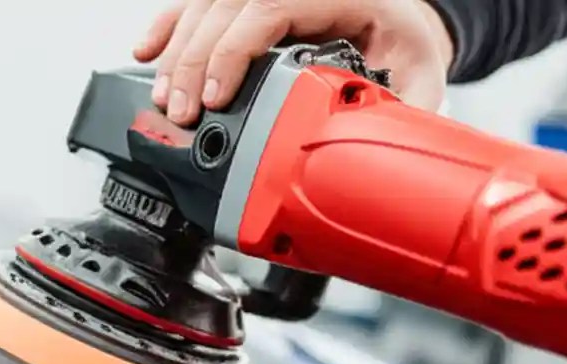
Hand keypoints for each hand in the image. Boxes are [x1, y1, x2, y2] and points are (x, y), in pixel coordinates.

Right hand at [133, 0, 455, 124]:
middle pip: (224, 9)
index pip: (267, 9)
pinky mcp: (248, 3)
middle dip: (194, 63)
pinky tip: (147, 51)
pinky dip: (169, 27)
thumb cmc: (407, 40)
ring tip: (166, 100)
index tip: (217, 98)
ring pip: (204, 8)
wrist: (405, 18)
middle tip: (181, 113)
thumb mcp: (419, 74)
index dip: (233, 52)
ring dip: (177, 52)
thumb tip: (376, 147)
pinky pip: (198, 6)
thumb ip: (402, 109)